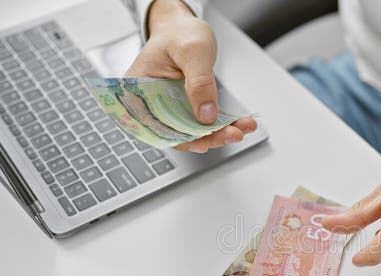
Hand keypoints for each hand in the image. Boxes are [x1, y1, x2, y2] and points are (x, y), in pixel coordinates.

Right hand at [125, 0, 255, 152]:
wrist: (184, 27)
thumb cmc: (180, 33)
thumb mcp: (193, 52)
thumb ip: (199, 83)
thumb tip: (206, 115)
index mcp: (138, 88)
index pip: (155, 124)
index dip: (179, 139)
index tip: (203, 143)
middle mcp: (151, 102)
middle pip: (176, 132)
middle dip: (207, 137)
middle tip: (233, 134)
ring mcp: (168, 106)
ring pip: (192, 130)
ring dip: (219, 133)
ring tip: (242, 129)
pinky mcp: (185, 108)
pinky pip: (202, 122)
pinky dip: (222, 124)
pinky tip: (240, 124)